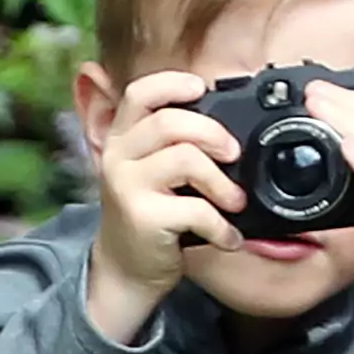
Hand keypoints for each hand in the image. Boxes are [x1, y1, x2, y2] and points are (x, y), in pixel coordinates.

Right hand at [90, 69, 250, 326]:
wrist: (126, 269)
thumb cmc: (151, 214)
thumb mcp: (154, 172)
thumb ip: (177, 145)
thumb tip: (234, 133)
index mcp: (123, 137)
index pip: (140, 93)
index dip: (172, 84)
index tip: (201, 88)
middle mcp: (119, 155)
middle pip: (170, 122)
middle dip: (213, 133)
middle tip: (234, 154)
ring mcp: (128, 186)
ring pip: (185, 159)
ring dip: (222, 182)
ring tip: (235, 202)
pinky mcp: (143, 218)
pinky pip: (196, 210)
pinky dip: (222, 226)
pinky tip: (227, 237)